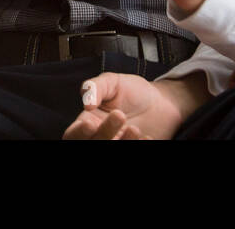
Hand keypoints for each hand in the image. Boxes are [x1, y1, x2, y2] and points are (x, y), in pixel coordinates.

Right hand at [63, 73, 193, 139]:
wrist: (161, 103)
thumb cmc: (132, 91)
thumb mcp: (112, 82)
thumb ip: (95, 87)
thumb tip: (86, 104)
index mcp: (88, 122)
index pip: (73, 134)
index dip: (78, 132)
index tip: (90, 124)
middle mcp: (100, 138)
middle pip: (94, 143)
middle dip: (105, 132)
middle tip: (120, 115)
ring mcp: (117, 144)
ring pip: (111, 150)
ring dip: (123, 142)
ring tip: (135, 128)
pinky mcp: (133, 149)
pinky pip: (131, 152)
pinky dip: (137, 146)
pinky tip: (147, 137)